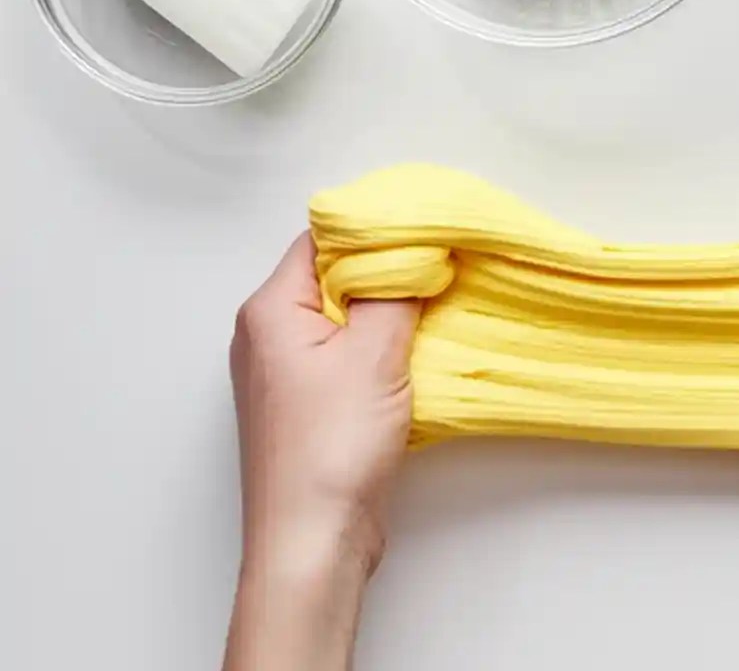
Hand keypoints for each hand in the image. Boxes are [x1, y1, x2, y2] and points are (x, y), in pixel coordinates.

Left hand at [224, 233, 419, 670]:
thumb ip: (395, 292)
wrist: (311, 540)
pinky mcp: (305, 407)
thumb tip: (415, 252)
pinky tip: (414, 359)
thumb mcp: (375, 355)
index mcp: (271, 309)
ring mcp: (283, 374)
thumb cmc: (331, 450)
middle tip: (441, 271)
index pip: (322, 239)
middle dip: (387, 273)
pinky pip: (344, 358)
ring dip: (387, 316)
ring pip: (343, 320)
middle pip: (333, 277)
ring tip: (435, 313)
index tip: (428, 231)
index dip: (375, 230)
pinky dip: (379, 351)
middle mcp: (266, 335)